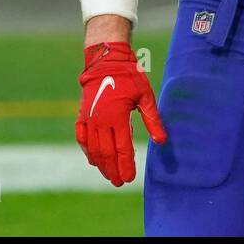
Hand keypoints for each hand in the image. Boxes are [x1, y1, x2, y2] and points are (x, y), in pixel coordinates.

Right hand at [76, 41, 165, 186]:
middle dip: (113, 170)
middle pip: (106, 153)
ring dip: (100, 164)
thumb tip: (161, 141)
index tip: (129, 179)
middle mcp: (100, 121)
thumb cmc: (129, 76)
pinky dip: (87, 151)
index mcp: (117, 116)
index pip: (122, 148)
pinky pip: (81, 138)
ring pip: (93, 148)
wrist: (106, 61)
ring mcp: (89, 119)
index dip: (126, 165)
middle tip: (119, 183)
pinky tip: (93, 160)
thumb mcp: (146, 96)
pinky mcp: (82, 115)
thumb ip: (153, 120)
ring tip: (108, 175)